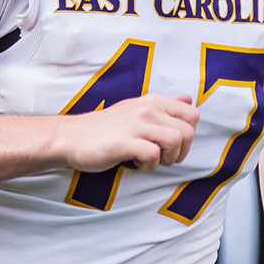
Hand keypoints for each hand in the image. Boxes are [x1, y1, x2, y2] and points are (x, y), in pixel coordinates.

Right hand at [59, 95, 198, 171]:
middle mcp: (147, 109)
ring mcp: (136, 124)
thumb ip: (164, 105)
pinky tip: (135, 162)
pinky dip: (149, 164)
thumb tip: (188, 98)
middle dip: (180, 151)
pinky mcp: (126, 141)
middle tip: (161, 157)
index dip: (188, 134)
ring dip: (167, 158)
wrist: (71, 137)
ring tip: (149, 159)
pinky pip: (154, 154)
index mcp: (152, 101)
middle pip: (187, 132)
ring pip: (175, 141)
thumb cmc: (105, 128)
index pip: (192, 114)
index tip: (170, 145)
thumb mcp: (136, 109)